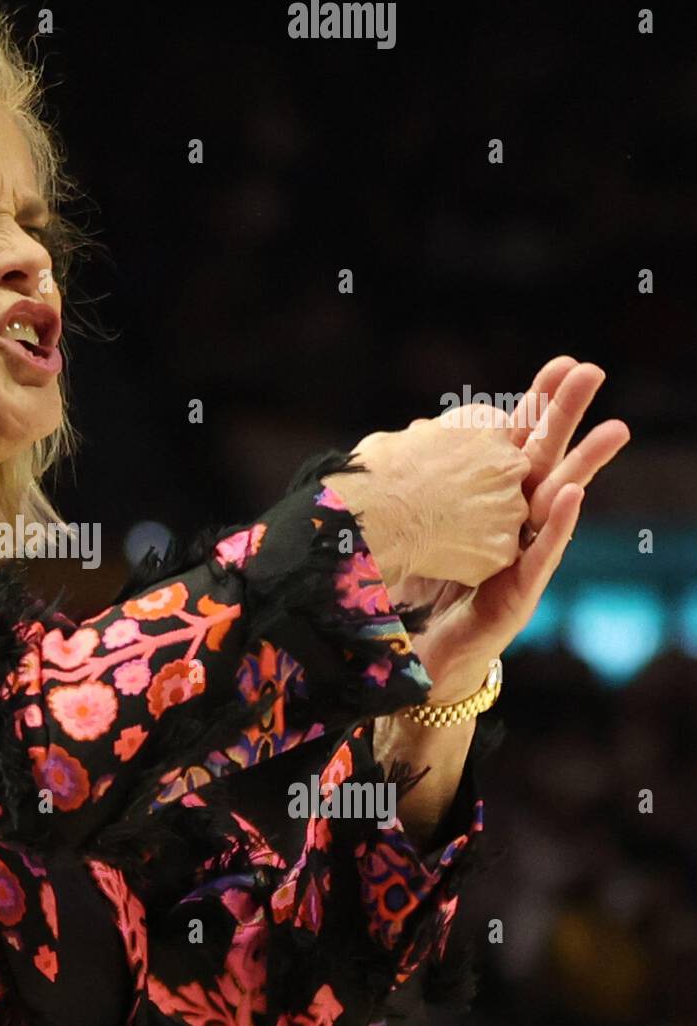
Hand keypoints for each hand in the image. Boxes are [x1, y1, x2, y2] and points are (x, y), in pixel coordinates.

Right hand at [329, 406, 531, 586]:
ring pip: (504, 518)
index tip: (452, 472)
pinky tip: (442, 551)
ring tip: (440, 531)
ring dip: (480, 525)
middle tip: (446, 504)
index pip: (496, 441)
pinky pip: (493, 554)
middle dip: (483, 492)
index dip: (472, 460)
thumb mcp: (407, 435)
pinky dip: (472, 556)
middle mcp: (510, 463)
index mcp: (488, 426)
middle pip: (508, 479)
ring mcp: (510, 508)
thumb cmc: (378, 473)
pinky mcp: (502, 548)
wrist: (371, 515)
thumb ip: (435, 437)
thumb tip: (428, 439)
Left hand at [386, 357, 629, 699]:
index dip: (536, 408)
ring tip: (615, 430)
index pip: (517, 447)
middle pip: (543, 461)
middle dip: (566, 417)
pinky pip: (540, 554)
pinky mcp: (519, 593)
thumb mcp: (419, 533)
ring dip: (585, 466)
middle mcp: (513, 526)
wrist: (421, 661)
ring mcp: (522, 558)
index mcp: (489, 506)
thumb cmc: (423, 598)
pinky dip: (558, 526)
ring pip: (557, 504)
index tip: (559, 364)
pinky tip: (574, 495)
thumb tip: (410, 435)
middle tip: (593, 371)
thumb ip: (423, 494)